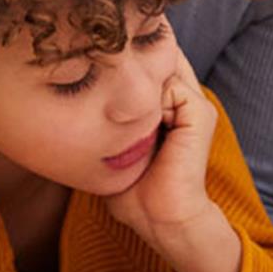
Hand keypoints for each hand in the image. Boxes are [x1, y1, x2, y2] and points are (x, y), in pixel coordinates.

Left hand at [105, 49, 216, 246]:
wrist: (161, 220)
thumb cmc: (133, 188)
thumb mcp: (112, 142)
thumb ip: (106, 114)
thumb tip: (73, 88)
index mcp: (169, 100)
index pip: (147, 56)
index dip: (122, 56)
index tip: (92, 63)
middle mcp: (186, 95)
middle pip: (156, 51)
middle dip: (126, 59)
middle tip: (97, 72)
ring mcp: (195, 102)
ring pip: (161, 64)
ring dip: (133, 82)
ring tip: (116, 111)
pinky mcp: (199, 113)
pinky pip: (170, 85)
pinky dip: (148, 100)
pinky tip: (137, 126)